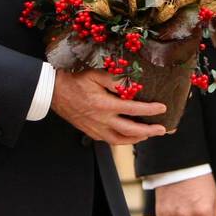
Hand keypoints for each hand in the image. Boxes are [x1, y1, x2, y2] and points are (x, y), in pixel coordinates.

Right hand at [50, 68, 169, 144]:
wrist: (53, 91)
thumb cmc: (74, 80)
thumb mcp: (95, 74)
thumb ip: (115, 80)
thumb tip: (133, 85)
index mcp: (105, 105)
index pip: (133, 109)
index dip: (150, 110)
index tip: (162, 108)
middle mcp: (102, 120)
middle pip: (131, 130)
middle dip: (149, 131)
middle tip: (162, 130)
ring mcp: (96, 129)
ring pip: (120, 140)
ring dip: (137, 139)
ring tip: (148, 135)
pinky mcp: (91, 132)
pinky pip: (109, 140)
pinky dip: (122, 140)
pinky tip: (129, 136)